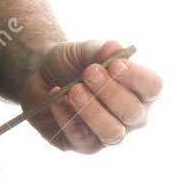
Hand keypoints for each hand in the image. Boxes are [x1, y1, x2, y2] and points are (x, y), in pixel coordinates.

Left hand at [20, 39, 161, 154]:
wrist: (38, 75)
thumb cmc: (70, 64)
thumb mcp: (81, 51)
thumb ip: (98, 50)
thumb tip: (114, 46)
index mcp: (138, 90)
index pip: (152, 87)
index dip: (137, 77)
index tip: (115, 64)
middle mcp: (129, 116)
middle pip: (133, 113)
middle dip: (111, 92)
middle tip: (89, 73)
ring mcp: (108, 133)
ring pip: (112, 132)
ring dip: (92, 110)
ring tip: (73, 90)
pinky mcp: (84, 145)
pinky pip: (81, 138)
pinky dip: (67, 117)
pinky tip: (56, 99)